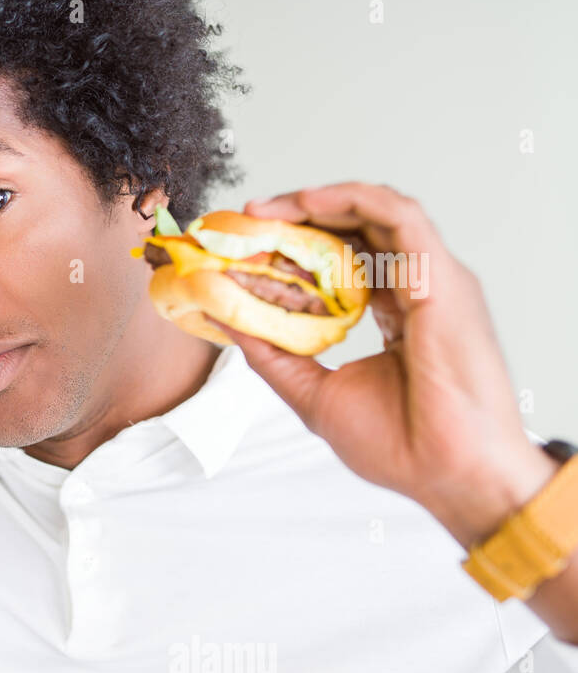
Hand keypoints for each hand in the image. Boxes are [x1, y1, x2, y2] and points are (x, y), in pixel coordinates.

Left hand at [206, 183, 558, 549]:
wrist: (444, 472)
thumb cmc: (398, 445)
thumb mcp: (314, 394)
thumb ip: (274, 356)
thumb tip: (227, 323)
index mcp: (395, 313)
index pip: (346, 261)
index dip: (298, 247)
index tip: (249, 247)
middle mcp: (416, 288)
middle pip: (357, 230)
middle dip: (300, 216)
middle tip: (248, 218)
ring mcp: (432, 279)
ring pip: (375, 211)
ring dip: (318, 201)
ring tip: (266, 209)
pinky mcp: (441, 276)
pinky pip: (397, 215)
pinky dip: (351, 201)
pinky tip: (307, 204)